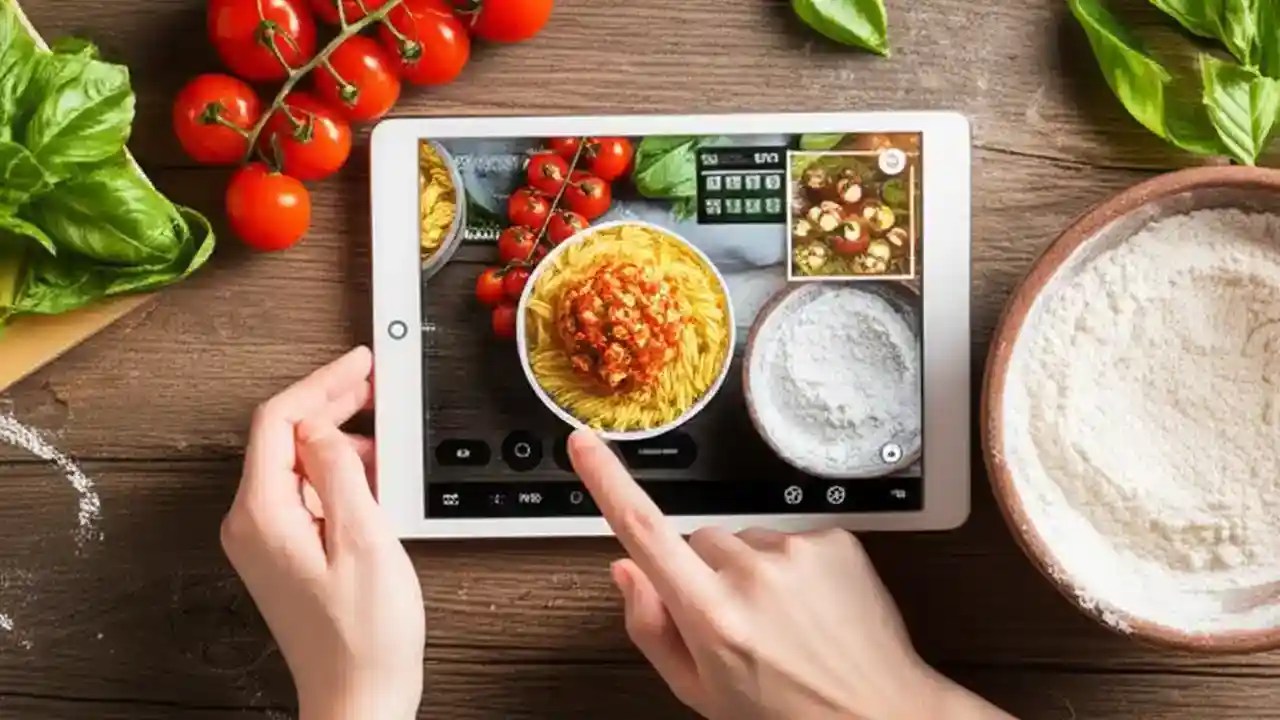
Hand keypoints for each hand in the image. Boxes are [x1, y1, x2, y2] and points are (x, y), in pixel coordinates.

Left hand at [221, 347, 423, 719]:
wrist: (358, 697)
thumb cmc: (364, 637)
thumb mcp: (365, 541)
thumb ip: (340, 473)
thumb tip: (324, 427)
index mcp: (263, 515)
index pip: (278, 421)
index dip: (320, 381)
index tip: (358, 363)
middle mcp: (253, 524)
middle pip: (282, 437)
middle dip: (329, 402)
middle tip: (373, 381)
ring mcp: (265, 540)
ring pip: (295, 462)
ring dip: (337, 438)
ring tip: (383, 430)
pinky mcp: (284, 552)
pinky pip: (304, 491)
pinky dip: (337, 471)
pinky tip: (372, 474)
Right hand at [569, 429, 1012, 719]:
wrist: (881, 717)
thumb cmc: (787, 716)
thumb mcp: (700, 692)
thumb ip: (652, 629)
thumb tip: (626, 570)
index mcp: (712, 615)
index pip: (645, 530)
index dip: (607, 482)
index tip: (584, 445)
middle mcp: (754, 575)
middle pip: (697, 540)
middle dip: (703, 573)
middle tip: (734, 624)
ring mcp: (799, 552)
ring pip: (744, 540)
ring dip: (751, 570)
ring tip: (780, 622)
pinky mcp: (835, 539)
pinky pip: (789, 538)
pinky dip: (792, 567)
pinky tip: (810, 608)